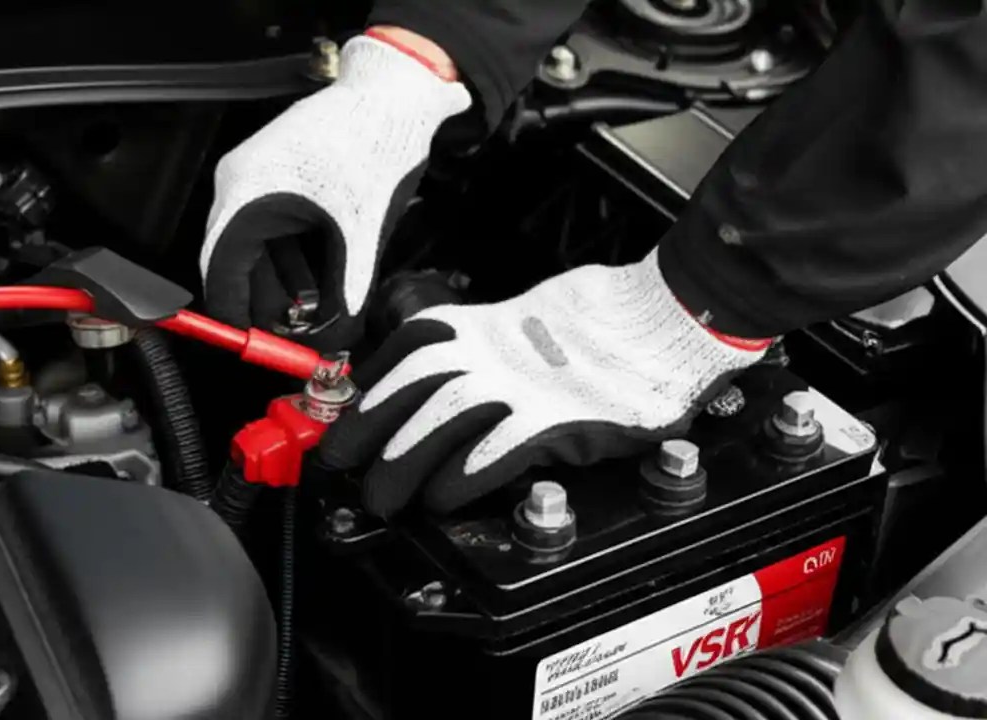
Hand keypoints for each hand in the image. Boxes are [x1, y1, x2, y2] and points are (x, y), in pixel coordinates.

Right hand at [200, 34, 469, 347]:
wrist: (394, 92)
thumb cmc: (372, 138)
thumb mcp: (362, 226)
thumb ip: (350, 285)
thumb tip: (344, 331)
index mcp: (249, 192)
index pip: (220, 268)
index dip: (236, 313)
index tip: (254, 344)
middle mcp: (242, 183)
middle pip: (237, 262)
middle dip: (266, 302)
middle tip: (292, 335)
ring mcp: (257, 177)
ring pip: (258, 248)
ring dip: (283, 283)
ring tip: (313, 312)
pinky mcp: (278, 177)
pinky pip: (273, 229)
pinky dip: (293, 258)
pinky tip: (319, 280)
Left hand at [318, 250, 767, 516]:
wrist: (668, 316)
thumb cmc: (604, 324)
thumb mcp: (526, 324)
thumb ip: (482, 348)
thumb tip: (431, 382)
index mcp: (485, 327)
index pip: (408, 349)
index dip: (370, 383)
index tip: (345, 415)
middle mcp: (496, 352)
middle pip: (413, 385)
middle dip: (370, 427)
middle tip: (340, 466)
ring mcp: (526, 385)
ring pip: (445, 416)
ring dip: (405, 458)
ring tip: (381, 497)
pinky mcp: (561, 419)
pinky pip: (501, 449)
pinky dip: (467, 473)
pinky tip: (444, 497)